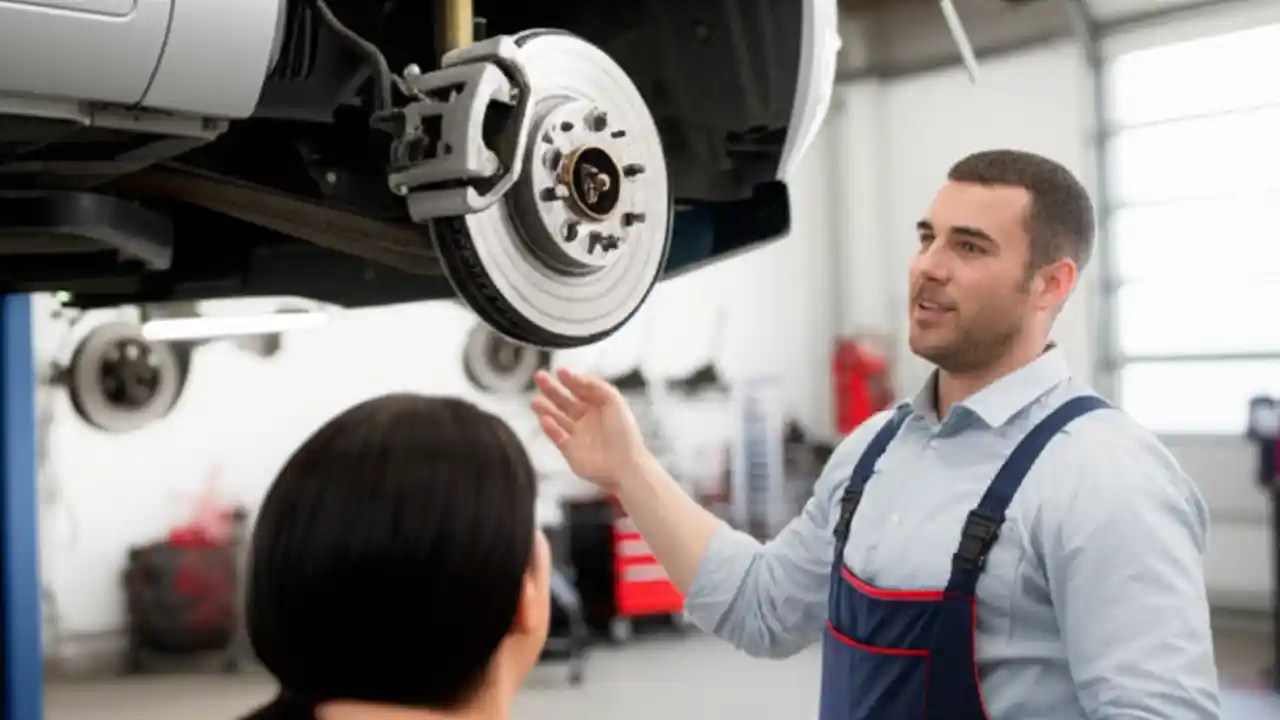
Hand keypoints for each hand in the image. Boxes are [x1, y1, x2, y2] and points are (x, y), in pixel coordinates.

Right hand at [531, 367, 650, 491]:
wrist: (625, 466)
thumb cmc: (623, 432)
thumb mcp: (614, 401)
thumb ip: (596, 385)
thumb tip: (576, 376)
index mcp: (599, 407)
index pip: (581, 389)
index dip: (570, 380)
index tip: (559, 371)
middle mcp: (587, 419)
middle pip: (564, 401)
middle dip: (551, 390)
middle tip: (538, 377)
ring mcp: (578, 435)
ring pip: (557, 419)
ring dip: (545, 409)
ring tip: (534, 400)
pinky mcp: (570, 451)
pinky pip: (557, 436)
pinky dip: (550, 428)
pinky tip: (544, 419)